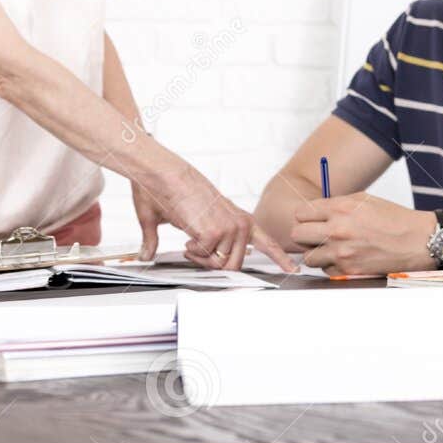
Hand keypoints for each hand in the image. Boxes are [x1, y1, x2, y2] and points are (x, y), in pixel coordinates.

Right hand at [142, 167, 295, 272]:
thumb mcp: (186, 220)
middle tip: (194, 250)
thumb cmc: (171, 192)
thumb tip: (148, 256)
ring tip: (190, 240)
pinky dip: (192, 254)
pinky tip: (187, 237)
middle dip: (213, 266)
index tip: (293, 269)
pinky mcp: (214, 231)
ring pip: (221, 265)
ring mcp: (229, 227)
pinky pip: (206, 259)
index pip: (267, 241)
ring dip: (201, 260)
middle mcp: (240, 223)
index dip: (280, 257)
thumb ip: (179, 242)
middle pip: (236, 265)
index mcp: (239, 218)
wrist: (162, 174)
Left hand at [291, 194, 436, 275]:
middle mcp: (337, 230)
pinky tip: (345, 257)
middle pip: (297, 235)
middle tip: (316, 234)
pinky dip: (331, 265)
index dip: (305, 216)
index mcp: (340, 208)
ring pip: (308, 256)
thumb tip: (315, 211)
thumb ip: (337, 204)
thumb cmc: (393, 219)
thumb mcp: (364, 200)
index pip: (301, 213)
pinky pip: (325, 269)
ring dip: (316, 252)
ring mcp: (341, 252)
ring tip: (331, 247)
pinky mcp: (348, 270)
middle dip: (305, 234)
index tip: (311, 219)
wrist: (416, 241)